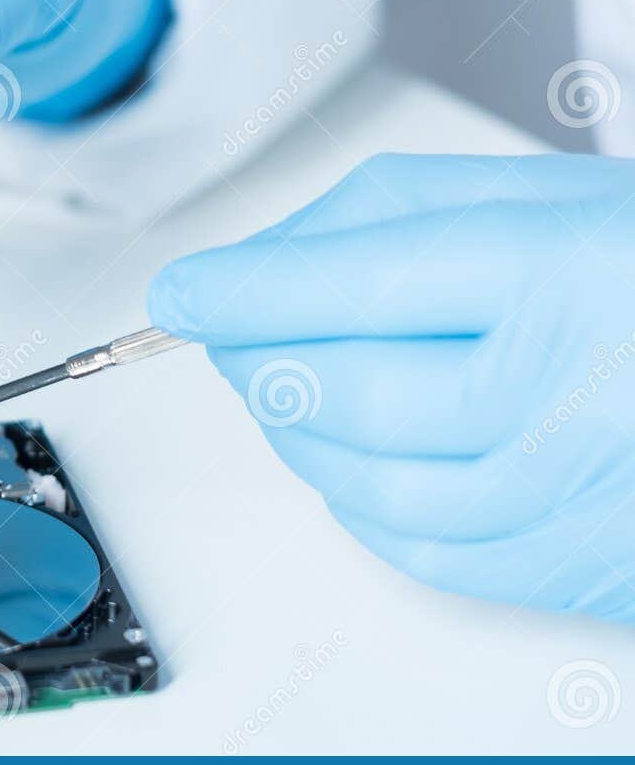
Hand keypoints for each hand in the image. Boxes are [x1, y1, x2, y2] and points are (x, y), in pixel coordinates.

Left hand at [147, 153, 634, 625]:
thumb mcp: (538, 196)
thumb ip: (383, 216)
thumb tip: (248, 269)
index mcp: (569, 271)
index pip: (356, 285)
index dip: (245, 290)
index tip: (181, 293)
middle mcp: (577, 393)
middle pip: (343, 389)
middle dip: (258, 354)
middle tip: (231, 326)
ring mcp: (581, 495)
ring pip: (363, 480)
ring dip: (294, 429)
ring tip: (288, 381)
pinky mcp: (584, 568)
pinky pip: (417, 550)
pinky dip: (354, 500)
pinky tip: (353, 453)